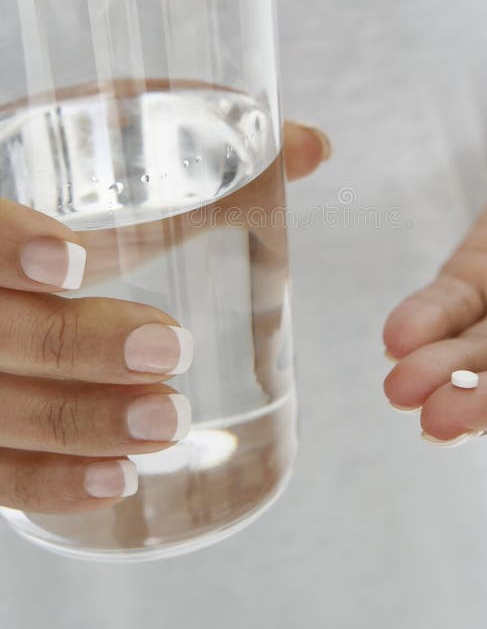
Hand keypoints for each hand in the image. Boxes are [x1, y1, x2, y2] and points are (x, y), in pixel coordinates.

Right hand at [0, 121, 328, 513]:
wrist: (26, 279)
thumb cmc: (77, 222)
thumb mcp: (115, 181)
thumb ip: (209, 162)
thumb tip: (314, 146)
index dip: (7, 247)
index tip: (77, 260)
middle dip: (81, 347)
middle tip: (171, 348)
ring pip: (0, 412)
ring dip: (82, 424)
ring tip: (169, 422)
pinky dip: (52, 482)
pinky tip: (117, 479)